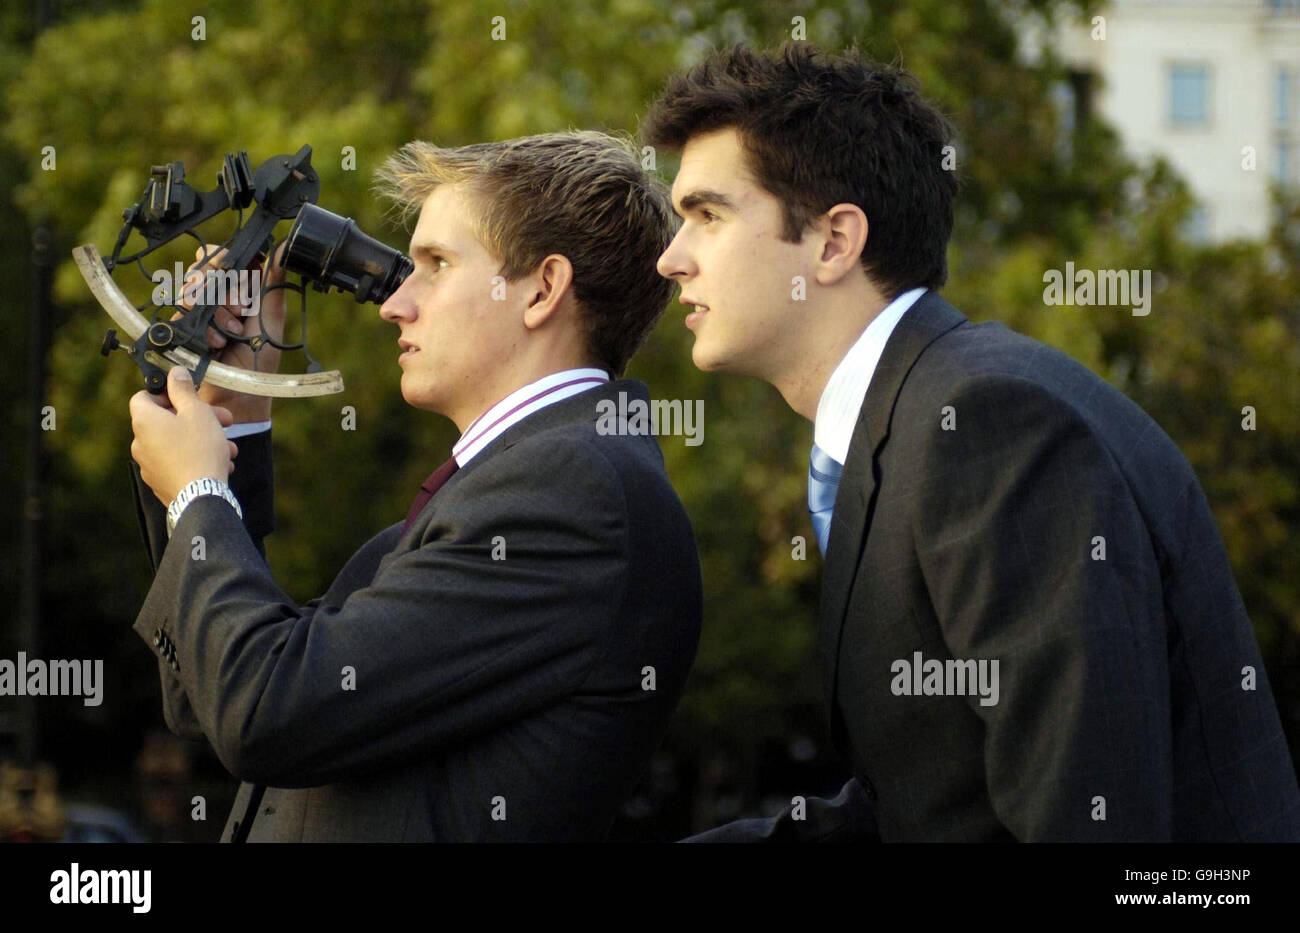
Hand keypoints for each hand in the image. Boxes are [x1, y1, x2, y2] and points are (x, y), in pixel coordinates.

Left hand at [130, 367, 239, 504]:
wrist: (201, 497)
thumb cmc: (199, 450)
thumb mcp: (197, 411)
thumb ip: (183, 389)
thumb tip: (175, 373)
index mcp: (144, 421)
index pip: (143, 396)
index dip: (167, 393)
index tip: (189, 397)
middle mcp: (140, 442)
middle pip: (165, 420)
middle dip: (197, 417)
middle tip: (224, 420)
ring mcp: (149, 465)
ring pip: (176, 442)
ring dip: (202, 439)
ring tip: (229, 446)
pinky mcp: (160, 482)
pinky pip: (178, 462)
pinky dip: (196, 458)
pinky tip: (220, 462)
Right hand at [173, 241, 289, 421]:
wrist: (240, 394)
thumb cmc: (259, 359)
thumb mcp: (272, 317)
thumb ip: (273, 282)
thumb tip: (283, 249)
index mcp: (240, 288)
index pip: (221, 257)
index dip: (225, 264)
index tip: (239, 283)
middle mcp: (216, 296)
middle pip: (201, 269)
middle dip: (221, 291)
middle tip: (239, 313)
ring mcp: (198, 312)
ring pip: (189, 290)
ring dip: (214, 312)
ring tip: (230, 334)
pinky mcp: (184, 328)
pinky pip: (182, 314)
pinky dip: (202, 328)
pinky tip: (216, 344)